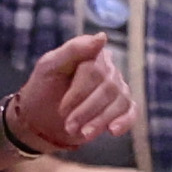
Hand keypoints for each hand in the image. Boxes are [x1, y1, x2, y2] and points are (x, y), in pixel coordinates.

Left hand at [9, 33, 134, 157]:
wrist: (41, 118)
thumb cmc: (44, 88)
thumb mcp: (49, 66)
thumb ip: (74, 50)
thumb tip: (102, 37)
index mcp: (92, 55)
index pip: (95, 71)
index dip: (79, 93)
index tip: (62, 109)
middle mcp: (109, 70)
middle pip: (108, 88)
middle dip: (87, 110)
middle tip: (69, 125)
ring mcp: (117, 89)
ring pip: (120, 102)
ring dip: (100, 120)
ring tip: (83, 134)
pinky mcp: (121, 108)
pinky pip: (131, 112)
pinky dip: (124, 121)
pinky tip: (113, 131)